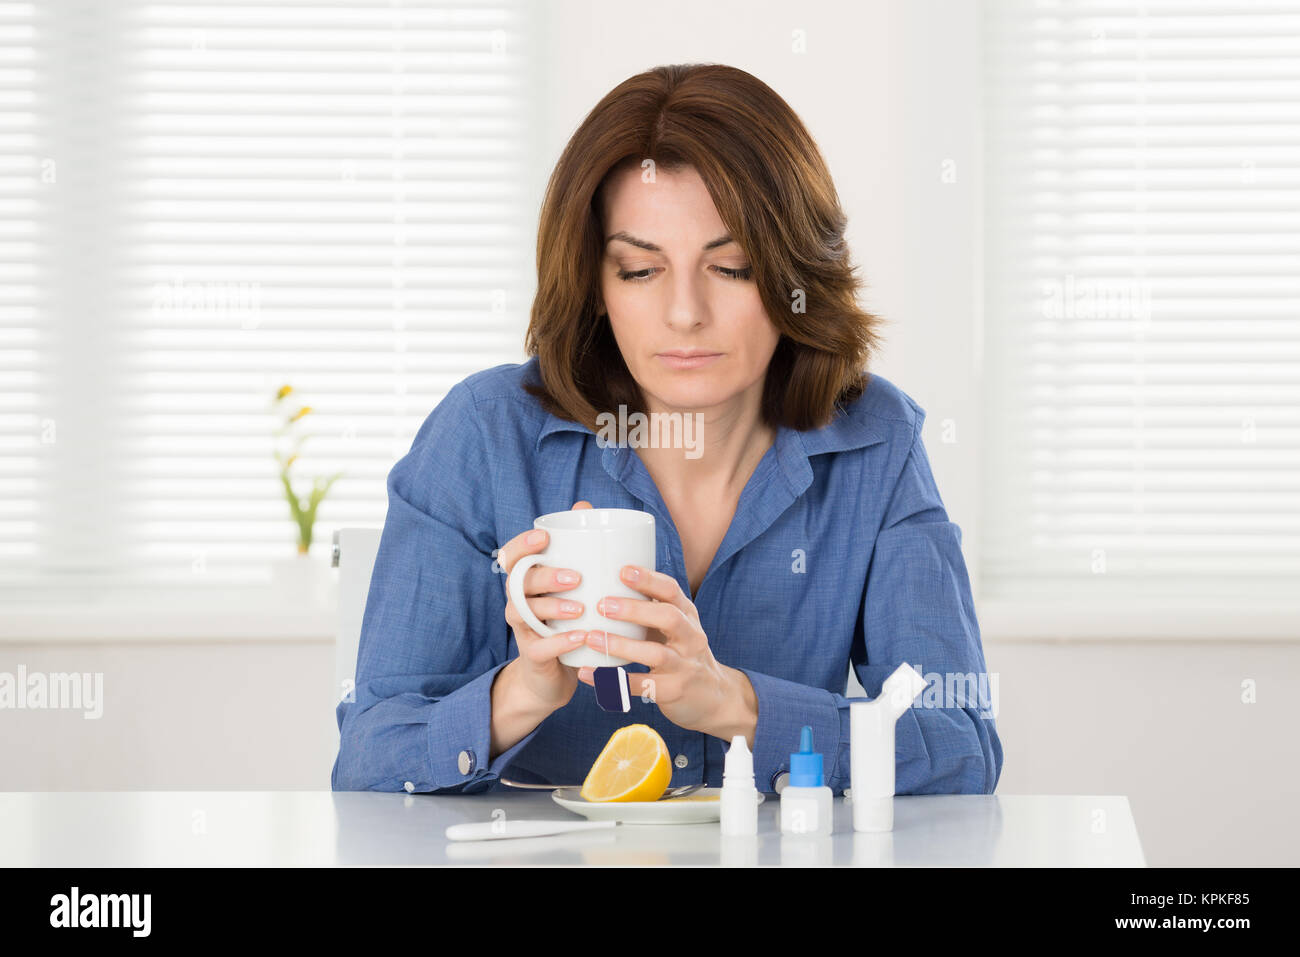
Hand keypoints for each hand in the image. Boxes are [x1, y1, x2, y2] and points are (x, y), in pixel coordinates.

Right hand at [498, 501, 593, 714]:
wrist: (556, 674)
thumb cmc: (569, 619)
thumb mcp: (575, 585)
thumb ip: (578, 549)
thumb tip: (584, 506)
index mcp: (527, 581)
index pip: (512, 557)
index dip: (521, 545)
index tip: (543, 537)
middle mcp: (519, 602)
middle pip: (519, 583)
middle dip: (544, 576)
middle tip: (575, 577)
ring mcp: (523, 630)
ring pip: (524, 613)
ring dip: (552, 608)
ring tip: (580, 609)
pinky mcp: (533, 657)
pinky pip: (539, 648)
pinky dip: (559, 642)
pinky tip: (580, 637)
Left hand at [576, 565, 756, 740]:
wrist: (712, 697)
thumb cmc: (682, 652)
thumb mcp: (677, 626)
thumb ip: (651, 608)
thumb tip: (607, 581)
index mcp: (687, 615)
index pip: (672, 591)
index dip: (649, 580)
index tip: (623, 571)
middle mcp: (690, 638)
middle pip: (668, 618)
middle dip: (635, 610)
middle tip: (603, 605)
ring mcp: (684, 666)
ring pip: (656, 654)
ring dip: (621, 645)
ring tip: (592, 638)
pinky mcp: (672, 691)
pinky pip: (641, 686)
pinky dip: (613, 681)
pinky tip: (589, 674)